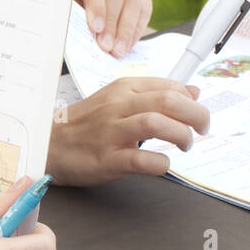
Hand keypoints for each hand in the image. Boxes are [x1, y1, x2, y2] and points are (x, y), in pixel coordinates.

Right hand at [47, 77, 209, 184]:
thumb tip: (193, 92)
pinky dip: (160, 163)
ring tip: (184, 145)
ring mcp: (110, 132)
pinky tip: (159, 163)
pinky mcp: (107, 159)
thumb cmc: (85, 124)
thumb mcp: (117, 100)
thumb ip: (154, 94)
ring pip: (157, 124)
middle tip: (201, 129)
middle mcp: (117, 107)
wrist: (49, 145)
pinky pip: (142, 159)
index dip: (192, 100)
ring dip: (181, 136)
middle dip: (196, 116)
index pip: (169, 86)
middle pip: (169, 101)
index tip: (195, 115)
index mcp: (122, 89)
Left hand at [75, 0, 151, 56]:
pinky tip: (129, 44)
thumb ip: (72, 14)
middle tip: (106, 46)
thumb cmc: (71, 2)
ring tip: (118, 50)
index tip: (96, 28)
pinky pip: (144, 8)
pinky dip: (137, 28)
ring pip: (133, 1)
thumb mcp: (65, 4)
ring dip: (126, 29)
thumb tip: (80, 33)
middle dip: (112, 23)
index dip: (96, 6)